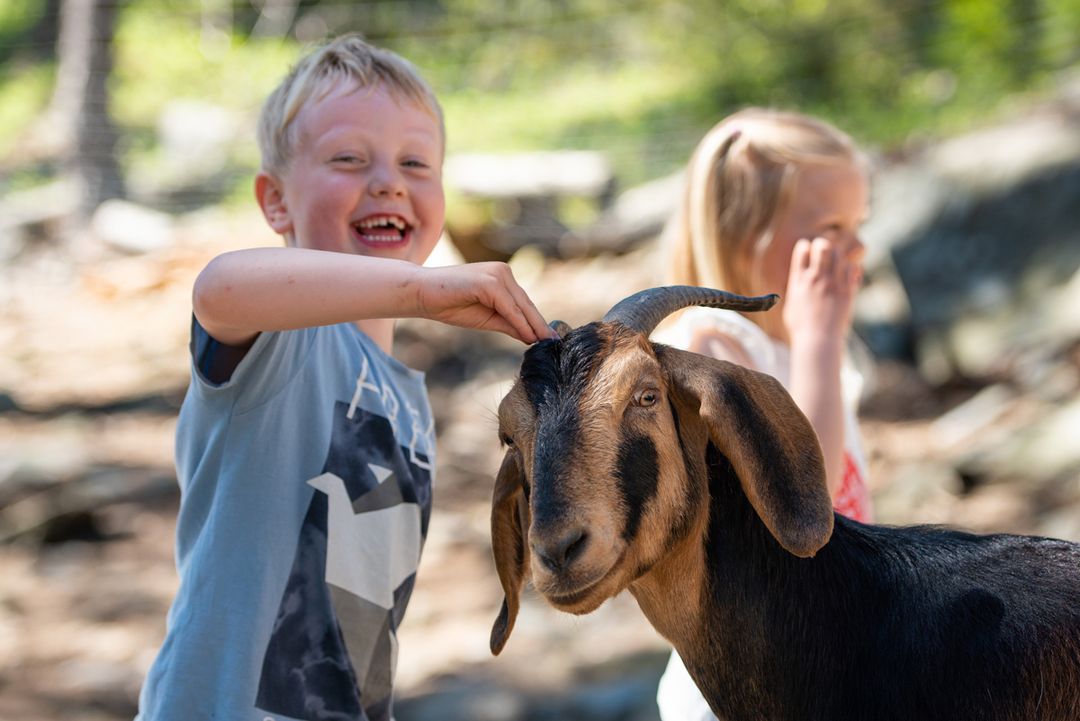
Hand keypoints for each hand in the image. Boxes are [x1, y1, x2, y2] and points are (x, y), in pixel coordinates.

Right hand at [414, 262, 556, 343]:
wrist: (421, 294)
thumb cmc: (450, 305)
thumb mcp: (487, 318)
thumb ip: (509, 324)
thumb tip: (532, 337)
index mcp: (502, 277)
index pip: (524, 303)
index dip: (537, 322)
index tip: (551, 339)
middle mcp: (503, 272)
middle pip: (526, 304)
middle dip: (540, 325)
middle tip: (555, 344)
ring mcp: (496, 275)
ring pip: (521, 306)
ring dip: (534, 326)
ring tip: (545, 344)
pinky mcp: (488, 282)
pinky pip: (509, 307)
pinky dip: (519, 323)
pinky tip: (530, 337)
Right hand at [781, 237, 861, 346]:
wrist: (817, 341)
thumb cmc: (801, 328)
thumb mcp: (791, 306)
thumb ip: (796, 290)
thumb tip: (798, 283)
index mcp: (798, 281)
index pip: (802, 249)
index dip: (806, 247)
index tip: (809, 254)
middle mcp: (815, 279)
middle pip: (822, 245)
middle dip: (824, 245)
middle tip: (826, 255)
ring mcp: (832, 284)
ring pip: (839, 254)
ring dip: (838, 256)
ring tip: (837, 266)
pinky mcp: (847, 292)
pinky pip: (853, 268)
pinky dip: (852, 269)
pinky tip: (848, 278)